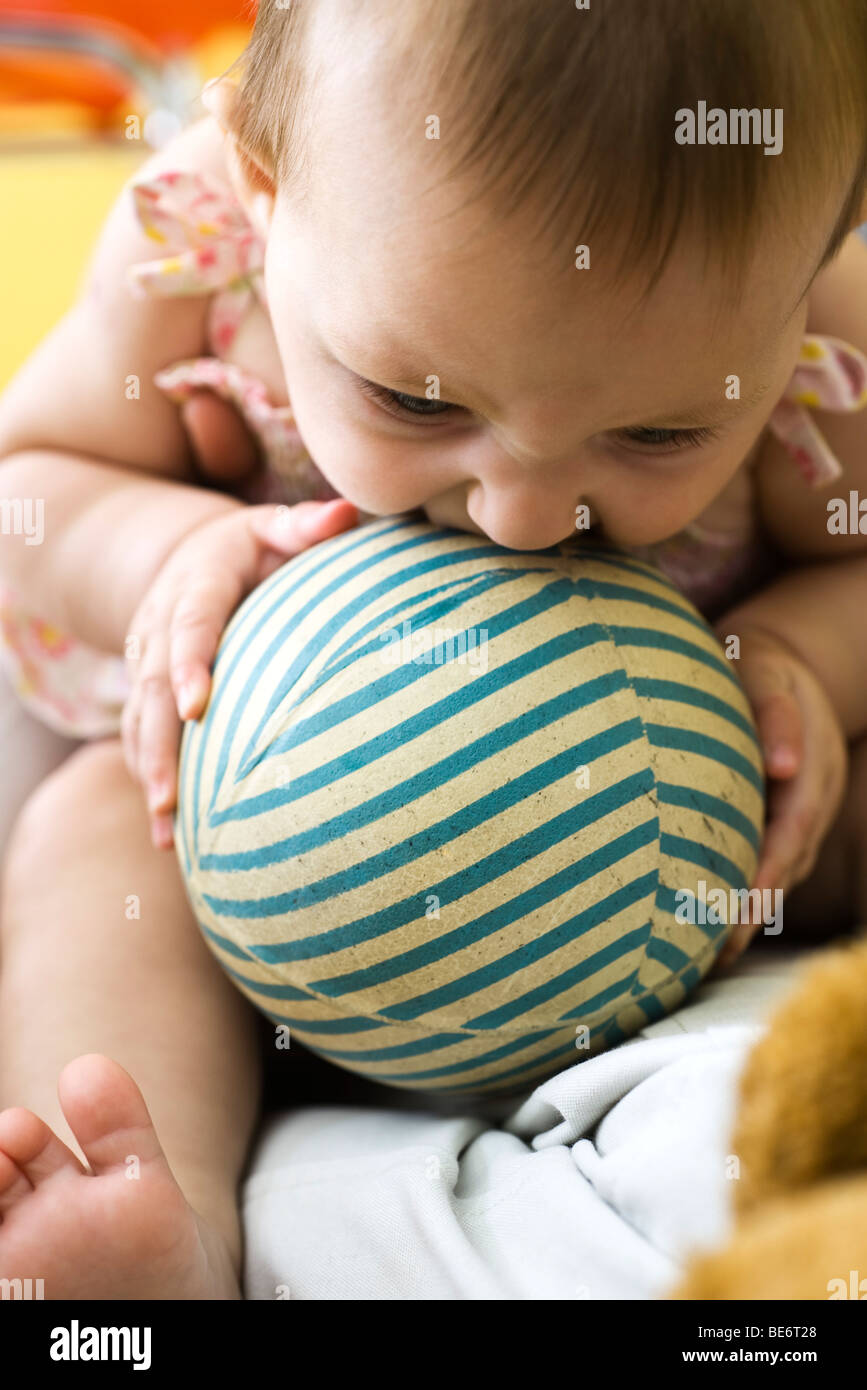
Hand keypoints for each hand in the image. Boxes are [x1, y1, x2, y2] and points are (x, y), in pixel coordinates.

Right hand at [122, 498, 357, 848]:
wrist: (189, 555)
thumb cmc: (255, 547)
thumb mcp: (276, 528)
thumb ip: (307, 525)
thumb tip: (347, 512)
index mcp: (195, 582)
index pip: (190, 625)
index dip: (188, 664)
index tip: (195, 707)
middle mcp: (159, 623)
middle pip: (150, 688)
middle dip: (159, 745)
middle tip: (172, 799)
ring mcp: (144, 658)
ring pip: (137, 720)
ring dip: (150, 775)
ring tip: (166, 833)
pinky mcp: (143, 686)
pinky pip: (138, 734)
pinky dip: (148, 777)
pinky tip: (166, 830)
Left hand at [712, 626, 847, 969]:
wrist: (782, 668)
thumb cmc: (760, 670)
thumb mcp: (768, 678)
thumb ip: (775, 716)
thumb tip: (783, 765)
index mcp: (811, 776)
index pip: (789, 838)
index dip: (764, 879)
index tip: (736, 916)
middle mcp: (812, 805)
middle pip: (785, 869)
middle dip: (753, 915)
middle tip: (714, 956)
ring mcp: (802, 818)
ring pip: (779, 874)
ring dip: (749, 915)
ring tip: (709, 956)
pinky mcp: (784, 824)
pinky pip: (768, 864)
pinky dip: (744, 894)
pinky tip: (711, 923)